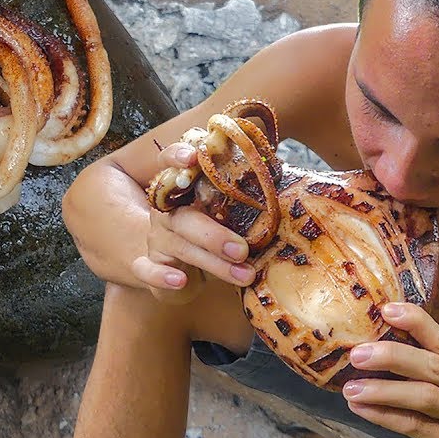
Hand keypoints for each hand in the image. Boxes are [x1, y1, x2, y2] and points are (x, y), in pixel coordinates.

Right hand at [131, 142, 256, 303]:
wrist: (177, 266)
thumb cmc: (211, 231)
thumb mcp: (225, 211)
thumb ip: (245, 196)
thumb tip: (289, 182)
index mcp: (183, 188)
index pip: (170, 163)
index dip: (177, 156)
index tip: (192, 158)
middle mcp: (166, 210)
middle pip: (183, 216)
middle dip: (214, 234)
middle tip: (243, 250)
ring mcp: (156, 238)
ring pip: (179, 246)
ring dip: (212, 262)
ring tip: (244, 275)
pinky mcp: (149, 265)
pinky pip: (148, 270)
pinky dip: (162, 276)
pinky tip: (181, 281)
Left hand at [342, 303, 438, 437]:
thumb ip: (424, 365)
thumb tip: (373, 339)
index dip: (416, 323)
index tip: (387, 310)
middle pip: (433, 367)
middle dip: (392, 356)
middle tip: (357, 354)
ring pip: (424, 396)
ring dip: (382, 390)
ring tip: (350, 388)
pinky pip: (414, 425)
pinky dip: (383, 414)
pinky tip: (361, 408)